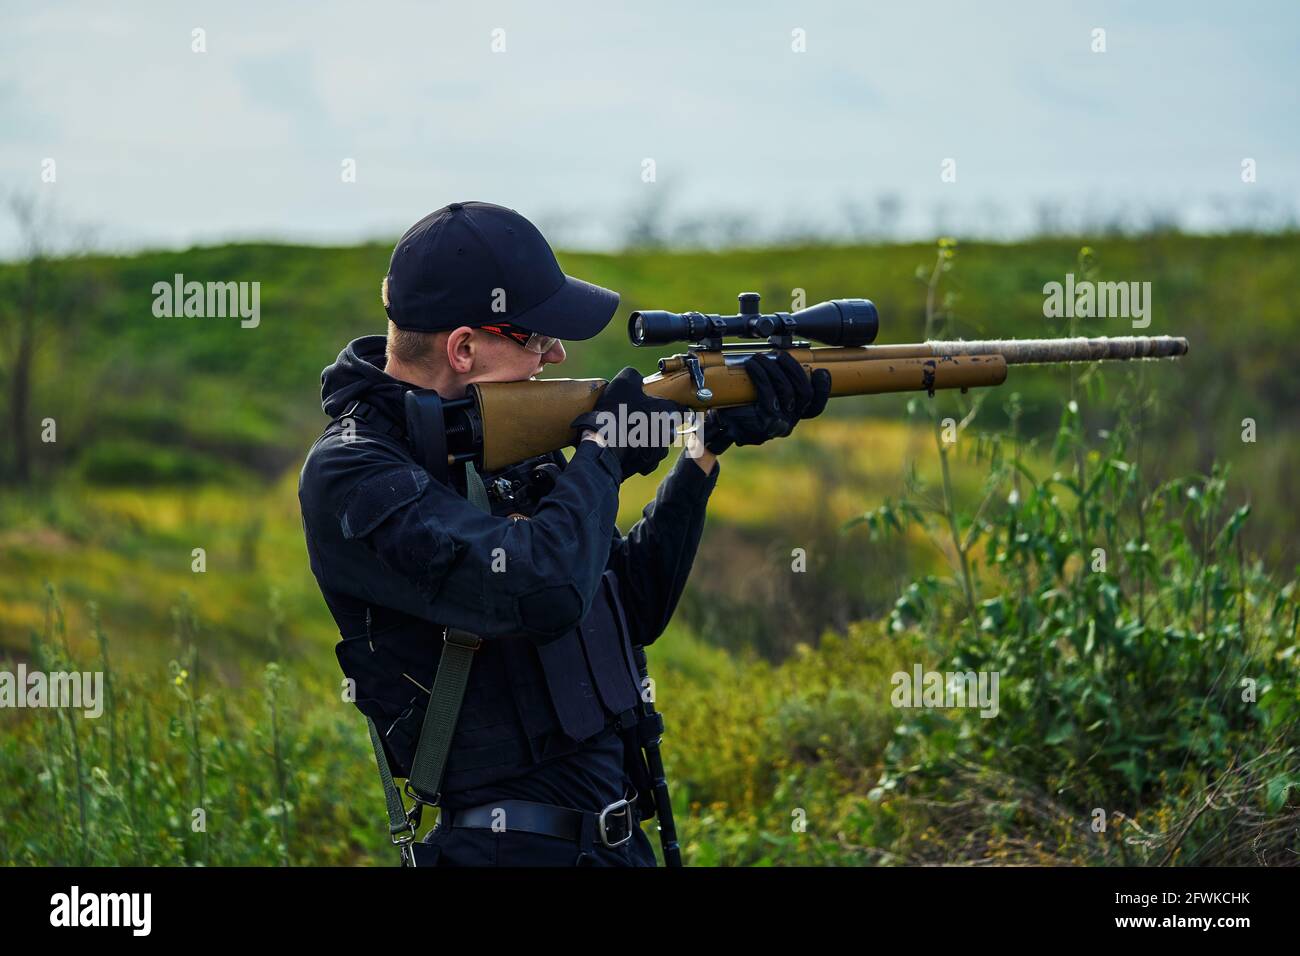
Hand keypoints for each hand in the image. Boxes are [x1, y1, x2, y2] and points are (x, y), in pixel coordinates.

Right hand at [571, 366, 686, 479]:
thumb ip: (635, 375)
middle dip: (658, 423)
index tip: (666, 406)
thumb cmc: (616, 411)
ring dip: (649, 439)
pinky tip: (628, 447)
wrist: (603, 443)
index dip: (675, 406)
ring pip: (659, 443)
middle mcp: (668, 432)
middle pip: (669, 426)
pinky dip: (641, 454)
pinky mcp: (648, 466)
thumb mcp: (624, 382)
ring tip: (631, 433)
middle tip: (641, 418)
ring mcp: (659, 451)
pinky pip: (649, 459)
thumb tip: (637, 377)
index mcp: (667, 411)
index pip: (683, 409)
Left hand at [702, 351, 830, 453]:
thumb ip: (779, 386)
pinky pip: (768, 392)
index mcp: (793, 417)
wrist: (718, 426)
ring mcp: (778, 424)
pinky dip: (761, 375)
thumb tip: (787, 361)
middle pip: (804, 393)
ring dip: (774, 368)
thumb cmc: (740, 407)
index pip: (815, 406)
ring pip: (786, 390)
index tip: (821, 371)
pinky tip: (753, 365)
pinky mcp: (764, 421)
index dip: (823, 389)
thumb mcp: (764, 397)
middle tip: (781, 355)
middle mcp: (789, 423)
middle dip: (794, 369)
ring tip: (761, 357)